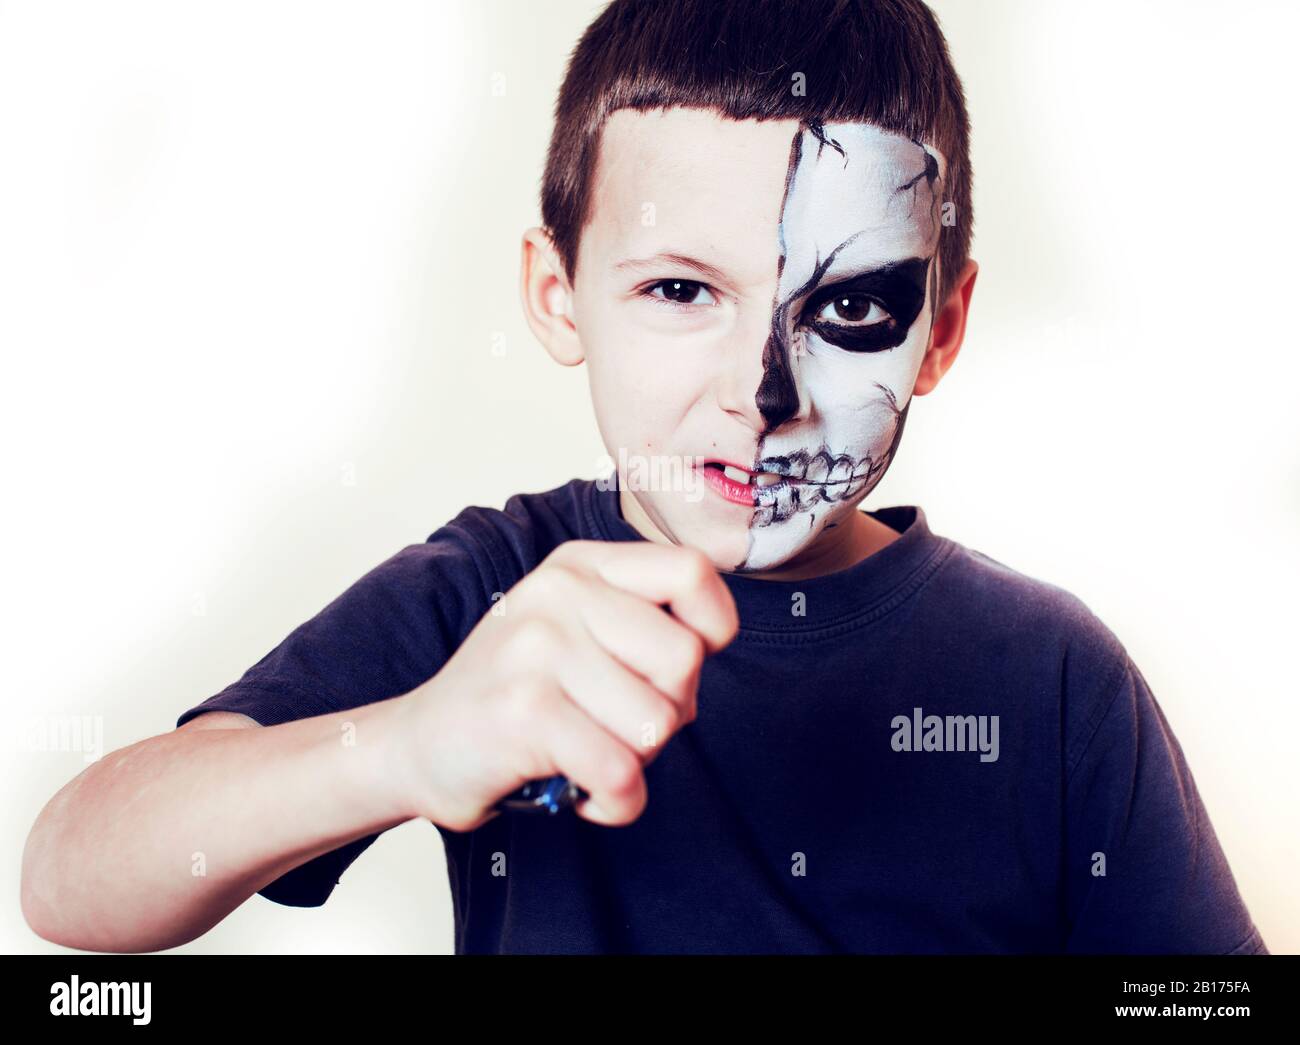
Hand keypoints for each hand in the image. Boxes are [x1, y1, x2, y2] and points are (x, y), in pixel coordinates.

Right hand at [397, 539, 739, 831]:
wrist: (418, 745)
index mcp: (580, 566)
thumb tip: (714, 641)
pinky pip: (621, 772)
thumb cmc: (517, 693)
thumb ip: (640, 620)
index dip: (713, 628)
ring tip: (590, 752)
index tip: (676, 669)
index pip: (692, 572)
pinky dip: (614, 803)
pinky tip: (581, 792)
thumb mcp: (575, 628)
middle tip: (618, 726)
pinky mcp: (525, 710)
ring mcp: (539, 647)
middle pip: (685, 659)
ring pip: (658, 723)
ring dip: (636, 761)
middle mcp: (560, 592)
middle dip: (669, 712)